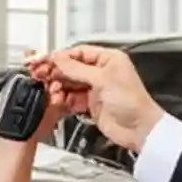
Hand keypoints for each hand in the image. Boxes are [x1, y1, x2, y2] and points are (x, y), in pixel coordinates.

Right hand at [27, 45, 163, 151]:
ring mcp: (95, 89)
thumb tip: (59, 59)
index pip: (78, 53)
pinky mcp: (91, 104)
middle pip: (71, 68)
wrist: (139, 129)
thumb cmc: (132, 102)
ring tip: (53, 91)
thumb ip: (77, 69)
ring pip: (69, 84)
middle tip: (42, 75)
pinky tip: (58, 100)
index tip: (47, 61)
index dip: (61, 57)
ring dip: (58, 87)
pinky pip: (71, 99)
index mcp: (108, 60)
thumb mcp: (103, 79)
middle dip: (56, 72)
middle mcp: (101, 72)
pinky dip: (63, 100)